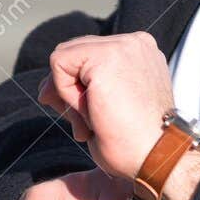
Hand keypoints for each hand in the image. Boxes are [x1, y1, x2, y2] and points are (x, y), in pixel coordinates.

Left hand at [39, 31, 175, 179]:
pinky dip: (65, 92)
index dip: (77, 88)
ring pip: (64, 58)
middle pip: (72, 54)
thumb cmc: (133, 143)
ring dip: (69, 95)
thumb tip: (44, 89)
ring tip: (95, 120)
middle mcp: (134, 42)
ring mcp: (122, 45)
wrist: (156, 157)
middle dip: (69, 91)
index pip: (87, 57)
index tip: (94, 117)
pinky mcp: (106, 55)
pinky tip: (90, 112)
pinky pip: (59, 63)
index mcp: (139, 52)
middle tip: (92, 123)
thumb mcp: (102, 109)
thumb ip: (76, 90)